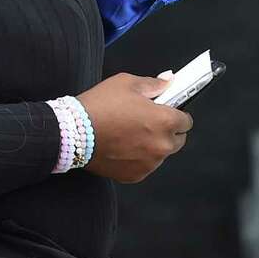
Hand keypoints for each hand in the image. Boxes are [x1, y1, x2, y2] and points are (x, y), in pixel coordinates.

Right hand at [76, 72, 193, 182]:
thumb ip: (153, 84)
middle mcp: (162, 145)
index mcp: (165, 121)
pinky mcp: (135, 175)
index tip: (167, 112)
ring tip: (129, 136)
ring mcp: (149, 163)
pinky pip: (144, 166)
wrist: (71, 132)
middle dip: (167, 132)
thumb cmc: (98, 107)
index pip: (186, 121)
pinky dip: (137, 159)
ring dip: (152, 146)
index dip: (176, 114)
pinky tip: (122, 148)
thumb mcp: (126, 83)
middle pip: (178, 141)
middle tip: (146, 124)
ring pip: (160, 154)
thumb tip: (169, 82)